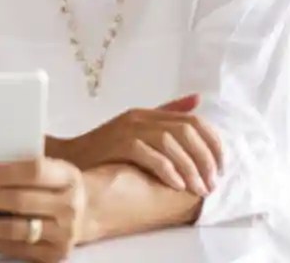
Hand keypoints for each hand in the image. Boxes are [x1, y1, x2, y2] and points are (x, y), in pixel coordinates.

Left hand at [0, 158, 86, 261]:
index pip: (33, 171)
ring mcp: (62, 235)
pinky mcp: (50, 255)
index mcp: (67, 176)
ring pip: (13, 230)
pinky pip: (12, 249)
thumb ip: (22, 158)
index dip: (1, 173)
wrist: (88, 212)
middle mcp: (69, 207)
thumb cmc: (56, 183)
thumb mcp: (51, 165)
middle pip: (19, 202)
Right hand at [64, 93, 221, 194]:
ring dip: (190, 167)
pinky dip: (167, 169)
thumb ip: (166, 116)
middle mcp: (140, 117)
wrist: (68, 160)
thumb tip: (197, 100)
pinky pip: (150, 154)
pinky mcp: (117, 143)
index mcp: (148, 114)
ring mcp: (128, 129)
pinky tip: (176, 184)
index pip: (194, 122)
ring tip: (198, 188)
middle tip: (211, 183)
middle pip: (186, 131)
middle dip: (205, 159)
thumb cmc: (103, 152)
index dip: (213, 144)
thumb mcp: (136, 132)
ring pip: (171, 142)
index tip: (221, 168)